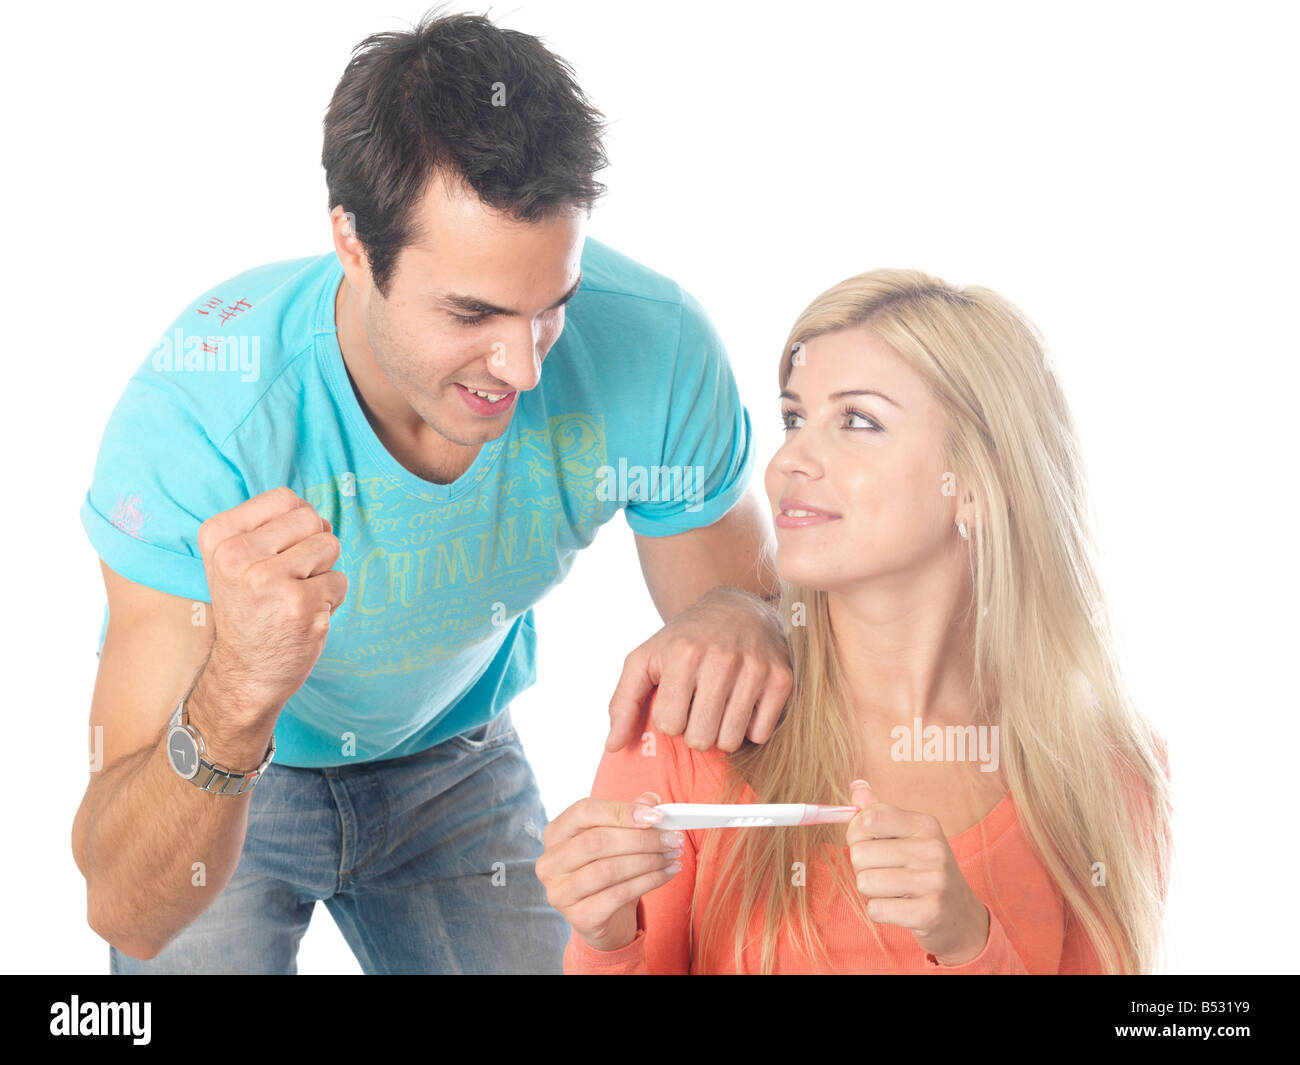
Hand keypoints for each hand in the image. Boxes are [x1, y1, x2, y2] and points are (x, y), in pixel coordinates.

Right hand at [197, 486, 347, 718]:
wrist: (246, 671)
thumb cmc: (251, 608)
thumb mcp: (237, 559)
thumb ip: (271, 526)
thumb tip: (318, 515)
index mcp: (219, 535)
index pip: (285, 498)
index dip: (295, 524)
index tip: (277, 554)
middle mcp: (237, 554)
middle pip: (311, 518)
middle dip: (312, 546)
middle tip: (289, 578)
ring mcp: (268, 579)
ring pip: (330, 545)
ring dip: (323, 572)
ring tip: (295, 595)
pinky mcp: (299, 603)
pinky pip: (340, 580)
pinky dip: (331, 598)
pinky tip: (303, 615)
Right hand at [537, 791, 683, 951]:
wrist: (604, 918)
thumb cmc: (608, 869)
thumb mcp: (617, 838)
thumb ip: (629, 815)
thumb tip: (651, 800)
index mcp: (556, 833)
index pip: (583, 812)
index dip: (620, 811)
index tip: (656, 816)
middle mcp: (550, 862)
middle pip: (597, 841)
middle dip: (641, 839)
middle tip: (673, 839)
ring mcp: (560, 892)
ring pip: (609, 869)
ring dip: (649, 861)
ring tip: (673, 855)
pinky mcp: (579, 917)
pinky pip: (619, 894)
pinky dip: (649, 882)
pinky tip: (668, 874)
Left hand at [605, 586, 792, 752]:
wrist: (736, 609)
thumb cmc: (685, 640)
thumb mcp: (645, 660)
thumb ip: (623, 702)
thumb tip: (612, 746)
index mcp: (683, 655)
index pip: (668, 725)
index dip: (669, 719)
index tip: (676, 700)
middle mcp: (720, 660)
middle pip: (700, 739)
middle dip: (695, 731)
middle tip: (698, 708)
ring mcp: (755, 669)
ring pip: (731, 741)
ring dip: (721, 732)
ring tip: (718, 708)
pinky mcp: (781, 679)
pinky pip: (760, 734)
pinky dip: (750, 728)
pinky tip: (743, 705)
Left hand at [845, 780, 990, 964]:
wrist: (961, 916)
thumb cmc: (926, 871)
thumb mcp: (911, 837)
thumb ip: (881, 813)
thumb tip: (857, 787)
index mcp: (925, 824)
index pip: (869, 818)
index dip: (855, 833)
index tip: (866, 843)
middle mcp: (933, 849)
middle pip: (860, 853)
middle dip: (862, 867)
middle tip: (885, 873)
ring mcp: (934, 881)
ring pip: (865, 882)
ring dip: (871, 892)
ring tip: (893, 891)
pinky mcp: (930, 913)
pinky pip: (876, 910)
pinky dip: (879, 912)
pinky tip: (899, 908)